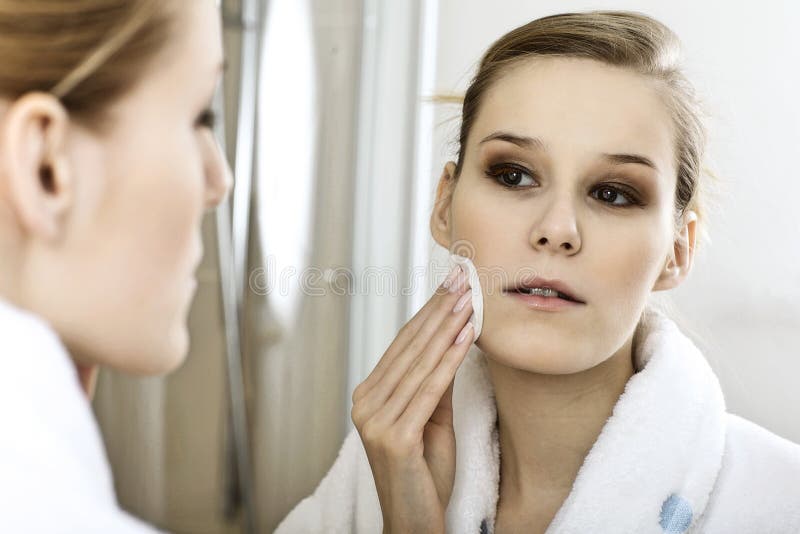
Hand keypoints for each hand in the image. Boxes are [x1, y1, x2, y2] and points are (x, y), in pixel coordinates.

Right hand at [351, 265, 474, 533]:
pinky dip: (450, 359)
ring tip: (470, 299)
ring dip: (448, 327)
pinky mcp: (395, 437)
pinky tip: (465, 336)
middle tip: (462, 279)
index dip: (428, 312)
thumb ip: (436, 383)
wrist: (414, 523)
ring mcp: (375, 420)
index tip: (450, 285)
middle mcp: (365, 403)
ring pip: (420, 363)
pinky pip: (430, 389)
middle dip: (439, 310)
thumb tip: (452, 340)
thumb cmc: (424, 474)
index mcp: (368, 396)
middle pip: (409, 348)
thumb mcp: (432, 420)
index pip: (402, 345)